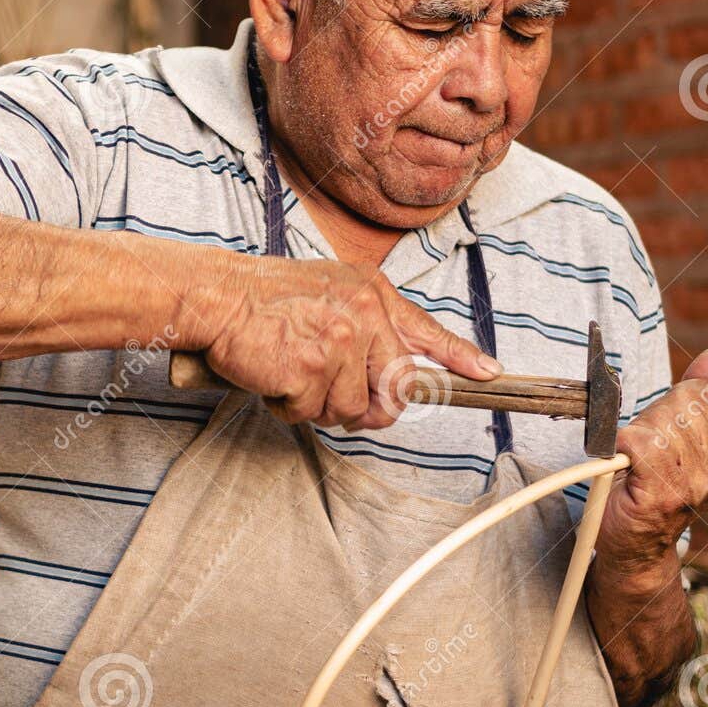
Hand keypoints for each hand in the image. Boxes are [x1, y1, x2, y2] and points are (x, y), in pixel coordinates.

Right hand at [190, 257, 499, 429]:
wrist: (217, 296)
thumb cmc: (267, 300)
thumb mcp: (331, 293)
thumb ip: (368, 327)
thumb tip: (396, 384)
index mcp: (373, 294)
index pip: (426, 332)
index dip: (460, 357)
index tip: (490, 373)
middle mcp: (365, 314)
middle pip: (395, 390)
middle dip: (367, 407)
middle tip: (329, 394)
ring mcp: (340, 340)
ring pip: (350, 410)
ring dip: (317, 406)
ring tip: (291, 371)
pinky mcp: (311, 367)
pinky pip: (311, 414)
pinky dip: (288, 407)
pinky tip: (274, 375)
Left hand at [596, 347, 707, 576]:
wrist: (633, 543)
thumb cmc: (651, 484)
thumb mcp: (682, 435)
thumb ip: (701, 395)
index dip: (677, 403)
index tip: (667, 431)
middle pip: (683, 402)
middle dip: (655, 417)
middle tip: (646, 452)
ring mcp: (697, 484)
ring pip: (659, 421)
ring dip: (636, 434)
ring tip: (636, 464)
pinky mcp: (664, 494)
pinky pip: (640, 441)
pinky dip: (621, 444)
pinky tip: (624, 464)